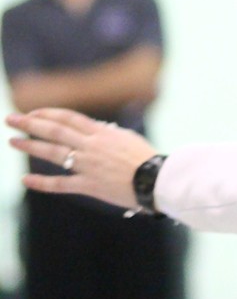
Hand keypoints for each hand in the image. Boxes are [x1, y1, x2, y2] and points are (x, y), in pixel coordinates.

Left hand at [7, 109, 155, 210]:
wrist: (158, 180)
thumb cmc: (148, 159)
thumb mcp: (129, 138)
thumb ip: (110, 133)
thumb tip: (97, 127)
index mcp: (102, 133)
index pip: (68, 118)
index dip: (47, 114)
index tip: (32, 113)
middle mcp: (91, 146)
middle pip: (55, 131)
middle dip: (30, 123)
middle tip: (10, 119)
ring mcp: (88, 166)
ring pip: (53, 153)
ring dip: (30, 146)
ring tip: (13, 141)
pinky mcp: (90, 185)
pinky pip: (61, 184)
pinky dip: (42, 182)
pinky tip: (25, 180)